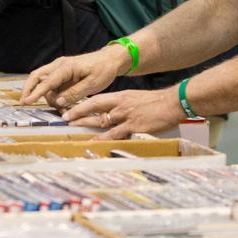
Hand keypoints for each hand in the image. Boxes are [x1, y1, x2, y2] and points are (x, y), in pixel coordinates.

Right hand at [21, 45, 130, 108]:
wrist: (110, 60)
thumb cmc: (103, 70)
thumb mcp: (92, 85)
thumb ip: (74, 94)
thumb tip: (59, 102)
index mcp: (66, 67)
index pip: (47, 81)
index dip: (36, 93)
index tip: (27, 101)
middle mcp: (59, 65)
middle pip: (36, 76)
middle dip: (29, 89)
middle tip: (24, 102)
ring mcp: (59, 68)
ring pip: (43, 82)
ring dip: (46, 96)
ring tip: (60, 110)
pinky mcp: (62, 72)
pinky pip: (51, 84)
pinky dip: (52, 94)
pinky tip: (61, 104)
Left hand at [62, 88, 185, 139]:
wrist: (173, 102)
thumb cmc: (157, 102)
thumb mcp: (137, 98)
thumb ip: (125, 104)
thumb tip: (115, 111)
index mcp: (121, 96)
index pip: (97, 99)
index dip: (83, 104)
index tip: (72, 107)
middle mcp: (120, 104)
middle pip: (94, 107)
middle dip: (78, 112)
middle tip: (65, 117)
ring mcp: (126, 115)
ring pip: (101, 120)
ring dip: (85, 124)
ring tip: (72, 128)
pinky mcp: (133, 126)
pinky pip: (115, 133)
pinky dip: (103, 138)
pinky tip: (94, 141)